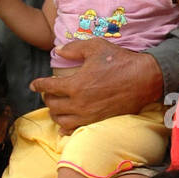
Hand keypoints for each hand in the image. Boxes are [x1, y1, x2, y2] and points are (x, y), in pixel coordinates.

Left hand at [32, 40, 162, 135]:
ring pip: (60, 120)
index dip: (38, 84)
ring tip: (56, 107)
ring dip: (55, 113)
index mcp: (75, 84)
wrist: (144, 79)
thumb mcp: (96, 47)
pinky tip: (64, 125)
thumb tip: (59, 51)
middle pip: (52, 105)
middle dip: (47, 98)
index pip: (48, 87)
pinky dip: (65, 128)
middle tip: (49, 93)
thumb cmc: (120, 61)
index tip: (34, 84)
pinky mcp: (98, 121)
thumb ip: (74, 48)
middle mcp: (78, 103)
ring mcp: (88, 115)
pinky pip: (75, 130)